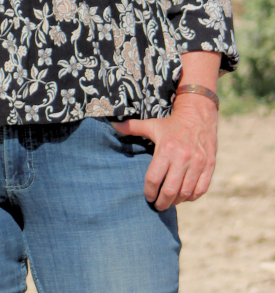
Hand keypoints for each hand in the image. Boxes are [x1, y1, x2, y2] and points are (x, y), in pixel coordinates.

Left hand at [112, 95, 217, 209]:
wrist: (198, 116)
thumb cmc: (171, 124)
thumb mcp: (152, 124)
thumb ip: (132, 127)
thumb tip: (112, 124)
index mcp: (166, 148)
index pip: (154, 178)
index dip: (149, 191)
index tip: (147, 197)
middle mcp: (182, 157)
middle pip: (170, 190)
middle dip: (162, 202)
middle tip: (158, 206)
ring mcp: (198, 163)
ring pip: (186, 193)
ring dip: (177, 201)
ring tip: (170, 202)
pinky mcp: (209, 166)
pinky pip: (201, 190)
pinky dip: (192, 197)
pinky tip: (185, 196)